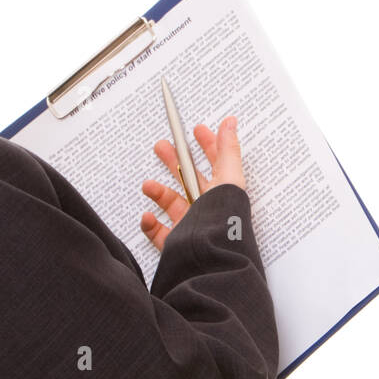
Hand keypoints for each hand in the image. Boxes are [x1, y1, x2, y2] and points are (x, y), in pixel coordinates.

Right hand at [139, 115, 245, 251]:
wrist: (211, 257)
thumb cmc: (223, 219)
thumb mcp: (229, 177)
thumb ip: (228, 149)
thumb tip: (231, 122)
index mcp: (222, 193)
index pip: (216, 163)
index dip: (208, 145)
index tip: (196, 129)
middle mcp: (208, 208)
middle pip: (189, 179)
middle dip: (175, 161)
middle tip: (161, 146)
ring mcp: (192, 226)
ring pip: (171, 204)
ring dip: (158, 192)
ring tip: (148, 185)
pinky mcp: (177, 244)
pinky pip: (158, 233)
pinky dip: (150, 224)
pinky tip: (147, 217)